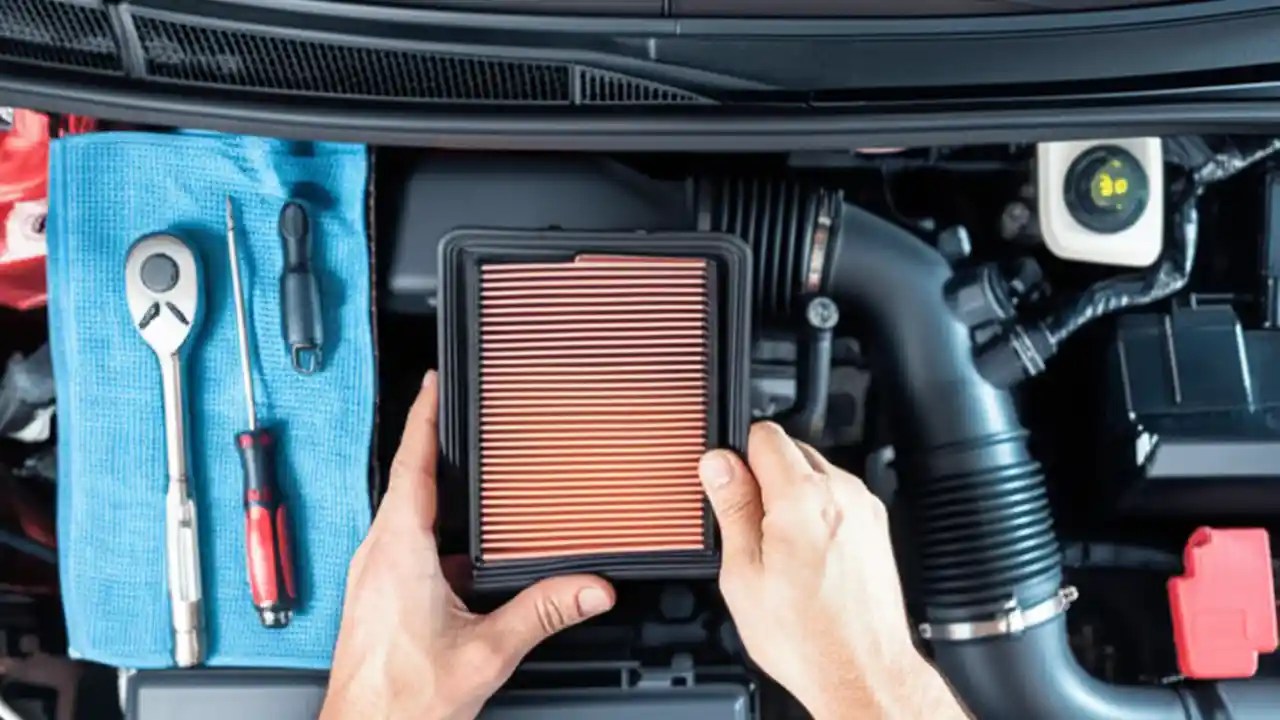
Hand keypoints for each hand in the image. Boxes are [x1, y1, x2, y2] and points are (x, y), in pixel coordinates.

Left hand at [321, 372, 616, 719]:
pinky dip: (435, 530)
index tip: (437, 381)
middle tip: (465, 413)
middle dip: (437, 443)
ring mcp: (375, 575)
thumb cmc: (401, 701)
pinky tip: (467, 550)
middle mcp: (379, 555)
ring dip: (436, 488)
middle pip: (408, 480)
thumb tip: (591, 586)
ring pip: (406, 513)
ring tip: (474, 472)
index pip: (411, 463)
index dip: (425, 417)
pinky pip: (406, 543)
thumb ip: (543, 612)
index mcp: (399, 551)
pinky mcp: (379, 595)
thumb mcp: (487, 652)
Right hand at [699, 423, 966, 719]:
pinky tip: (805, 557)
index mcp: (803, 497)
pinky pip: (836, 499)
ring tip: (778, 550)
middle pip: (791, 450)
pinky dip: (816, 514)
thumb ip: (731, 508)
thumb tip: (717, 464)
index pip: (764, 434)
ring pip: (815, 474)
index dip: (738, 455)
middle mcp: (842, 493)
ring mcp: (864, 509)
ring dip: (791, 497)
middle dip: (764, 477)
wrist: (861, 672)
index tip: (727, 483)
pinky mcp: (876, 527)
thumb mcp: (744, 574)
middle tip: (748, 526)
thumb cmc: (807, 638)